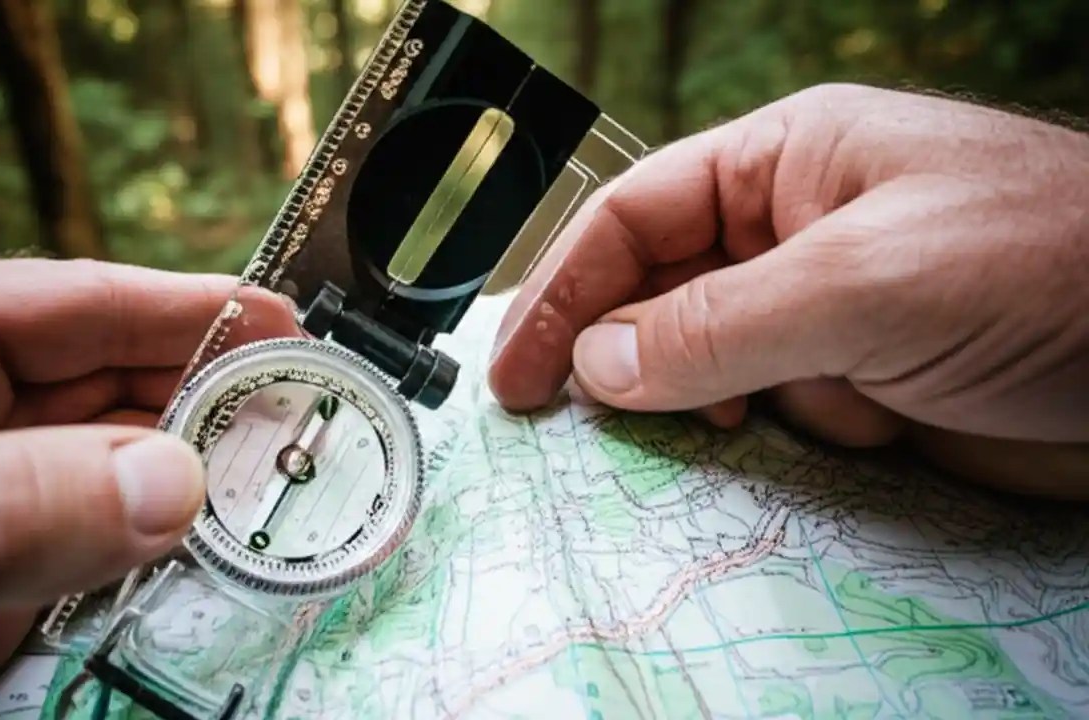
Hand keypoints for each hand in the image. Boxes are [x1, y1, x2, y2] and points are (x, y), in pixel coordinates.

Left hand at [0, 259, 299, 716]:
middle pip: (101, 389)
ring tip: (282, 497)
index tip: (285, 326)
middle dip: (207, 401)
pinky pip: (88, 572)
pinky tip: (214, 570)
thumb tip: (168, 483)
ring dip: (192, 490)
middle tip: (311, 426)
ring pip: (106, 482)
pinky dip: (156, 572)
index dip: (180, 310)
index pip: (58, 309)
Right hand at [489, 84, 1088, 497]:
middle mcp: (798, 232)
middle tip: (577, 426)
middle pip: (664, 295)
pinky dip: (787, 438)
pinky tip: (845, 438)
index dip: (562, 291)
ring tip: (751, 425)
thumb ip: (718, 324)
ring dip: (719, 404)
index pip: (636, 217)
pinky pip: (782, 413)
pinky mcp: (871, 382)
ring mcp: (834, 311)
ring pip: (717, 365)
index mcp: (787, 163)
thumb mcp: (864, 282)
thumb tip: (598, 367)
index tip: (517, 377)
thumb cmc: (1048, 269)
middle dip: (630, 357)